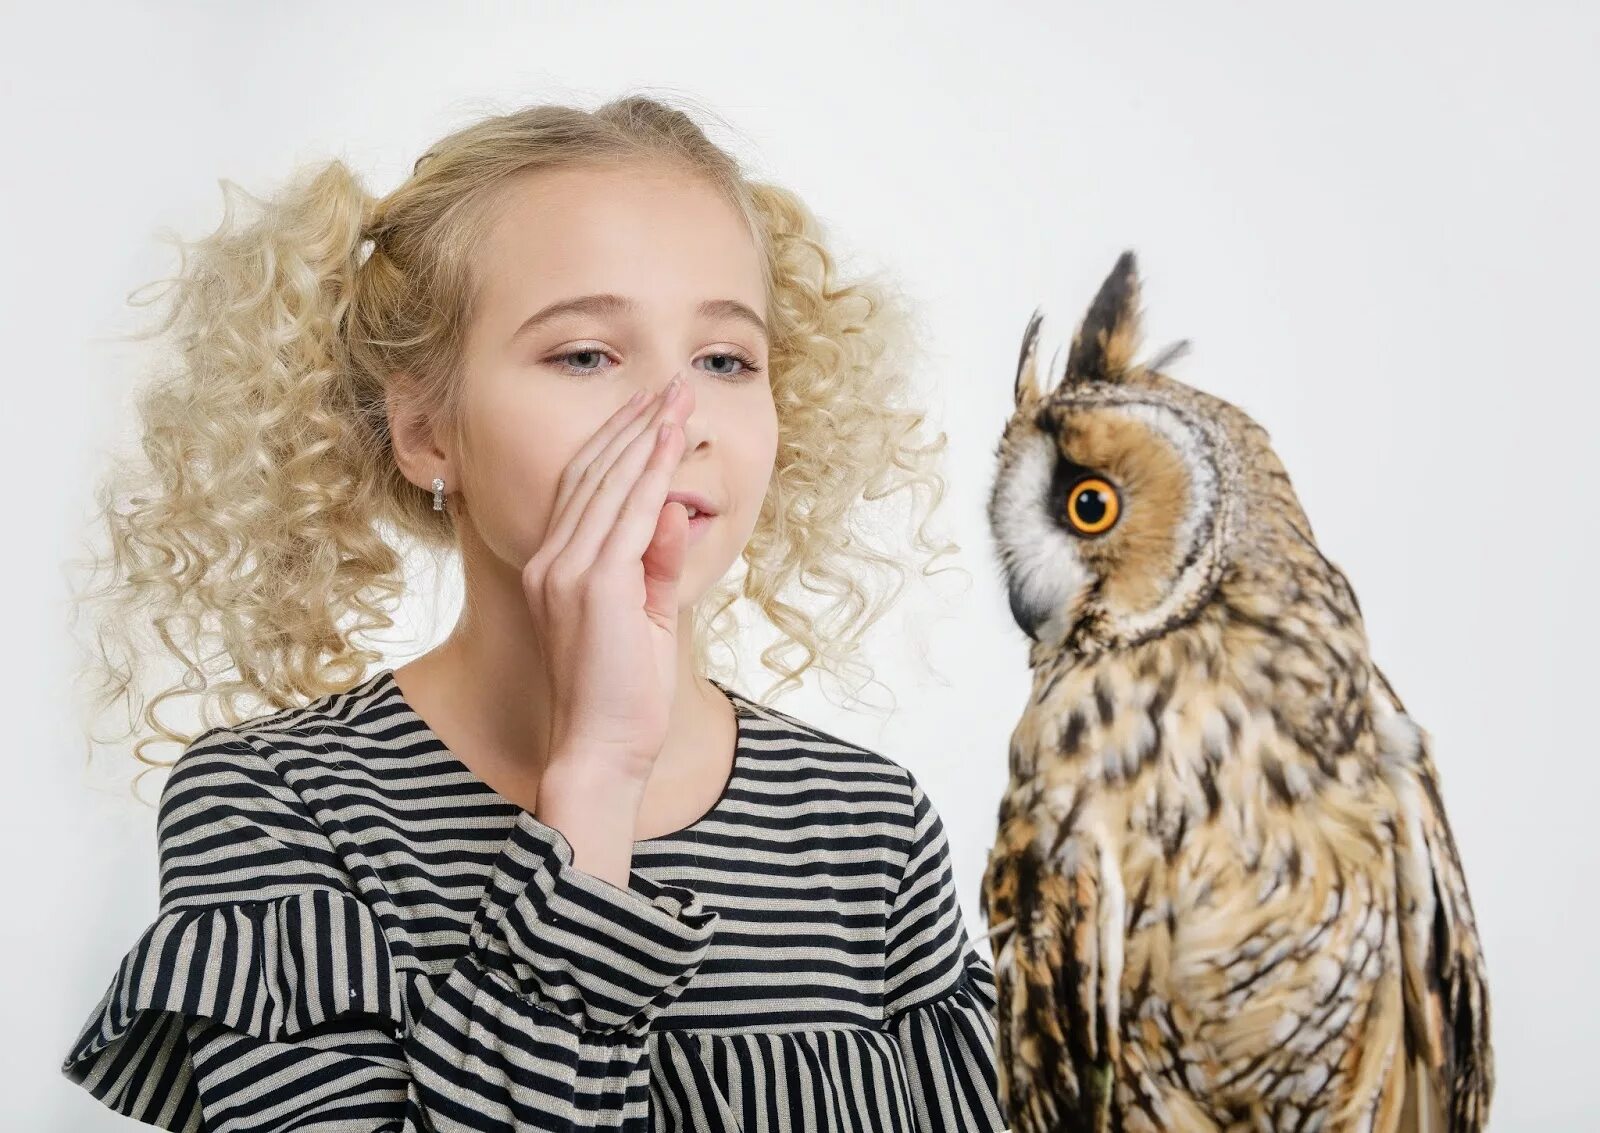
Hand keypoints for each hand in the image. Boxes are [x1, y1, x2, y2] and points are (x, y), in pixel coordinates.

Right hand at [522, 375, 695, 788]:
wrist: (600, 748)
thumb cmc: (624, 695)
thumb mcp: (645, 618)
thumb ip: (655, 565)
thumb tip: (674, 510)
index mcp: (555, 568)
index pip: (585, 487)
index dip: (618, 443)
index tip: (651, 408)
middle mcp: (551, 561)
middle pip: (593, 473)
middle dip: (635, 424)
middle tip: (671, 384)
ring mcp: (567, 571)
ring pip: (609, 485)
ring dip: (646, 436)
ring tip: (677, 397)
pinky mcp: (593, 586)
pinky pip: (628, 516)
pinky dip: (650, 475)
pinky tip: (671, 444)